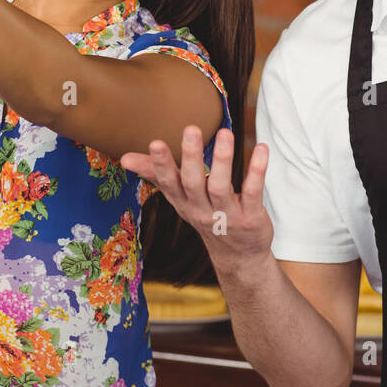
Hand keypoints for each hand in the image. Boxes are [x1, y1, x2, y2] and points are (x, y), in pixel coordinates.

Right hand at [121, 127, 273, 272]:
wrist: (238, 256)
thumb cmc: (206, 215)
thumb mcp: (180, 198)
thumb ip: (155, 174)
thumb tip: (124, 158)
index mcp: (183, 202)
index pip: (168, 182)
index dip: (161, 164)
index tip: (156, 142)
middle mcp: (201, 210)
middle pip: (193, 183)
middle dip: (191, 157)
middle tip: (191, 129)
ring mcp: (226, 216)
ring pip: (222, 188)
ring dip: (223, 160)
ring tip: (225, 134)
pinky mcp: (250, 218)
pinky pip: (253, 193)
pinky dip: (257, 171)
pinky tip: (261, 149)